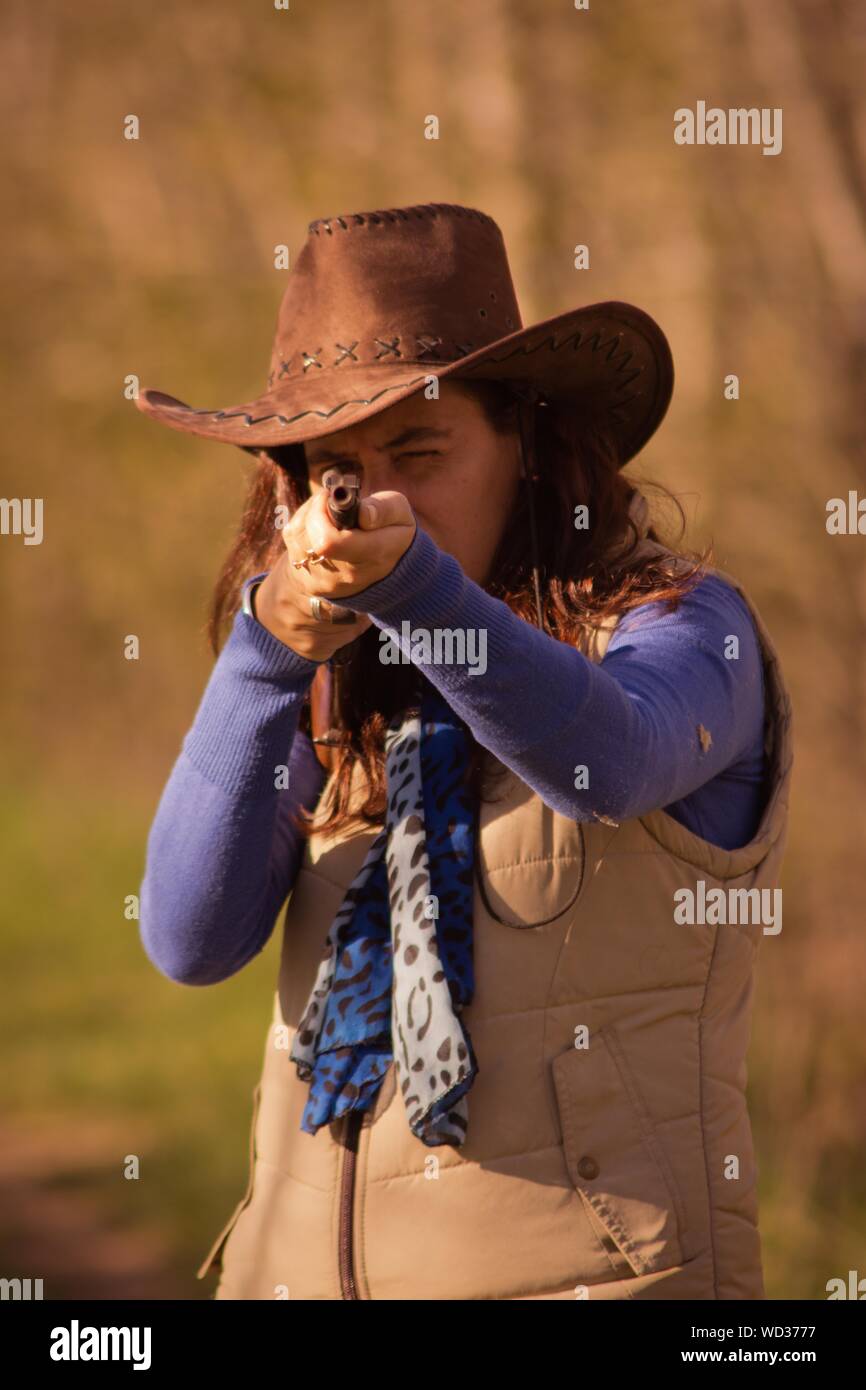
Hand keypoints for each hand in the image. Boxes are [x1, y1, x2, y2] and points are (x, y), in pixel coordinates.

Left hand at [253, 488, 416, 660]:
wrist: (382, 567)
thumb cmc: (391, 531)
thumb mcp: (400, 514)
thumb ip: (384, 509)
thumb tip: (362, 513)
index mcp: (373, 555)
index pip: (330, 542)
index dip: (322, 512)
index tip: (333, 497)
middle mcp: (346, 574)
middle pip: (310, 537)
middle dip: (316, 509)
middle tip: (331, 501)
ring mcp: (324, 579)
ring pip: (298, 534)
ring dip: (308, 513)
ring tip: (328, 511)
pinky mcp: (307, 578)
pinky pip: (292, 539)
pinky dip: (302, 523)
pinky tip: (319, 522)